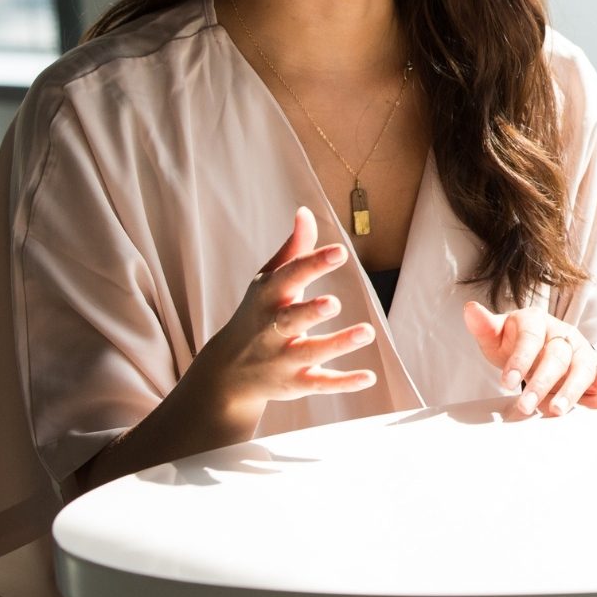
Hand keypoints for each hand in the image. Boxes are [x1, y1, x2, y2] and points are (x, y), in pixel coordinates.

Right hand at [193, 207, 377, 428]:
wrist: (226, 371)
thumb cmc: (256, 314)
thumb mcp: (268, 281)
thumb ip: (293, 250)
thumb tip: (306, 212)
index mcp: (268, 297)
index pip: (290, 277)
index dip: (313, 264)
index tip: (339, 252)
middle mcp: (272, 329)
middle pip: (292, 319)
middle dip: (311, 311)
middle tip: (334, 303)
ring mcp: (283, 359)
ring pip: (310, 352)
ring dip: (338, 344)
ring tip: (366, 332)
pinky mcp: (294, 384)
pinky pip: (319, 384)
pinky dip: (343, 383)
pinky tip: (369, 377)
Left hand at [463, 300, 596, 417]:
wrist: (536, 347)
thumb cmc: (515, 343)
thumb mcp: (496, 336)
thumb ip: (484, 327)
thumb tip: (470, 310)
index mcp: (536, 321)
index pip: (530, 338)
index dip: (519, 359)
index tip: (505, 382)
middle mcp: (562, 333)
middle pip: (556, 356)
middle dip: (541, 383)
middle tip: (525, 406)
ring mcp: (581, 349)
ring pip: (581, 368)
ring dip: (571, 391)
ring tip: (555, 411)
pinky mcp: (595, 366)